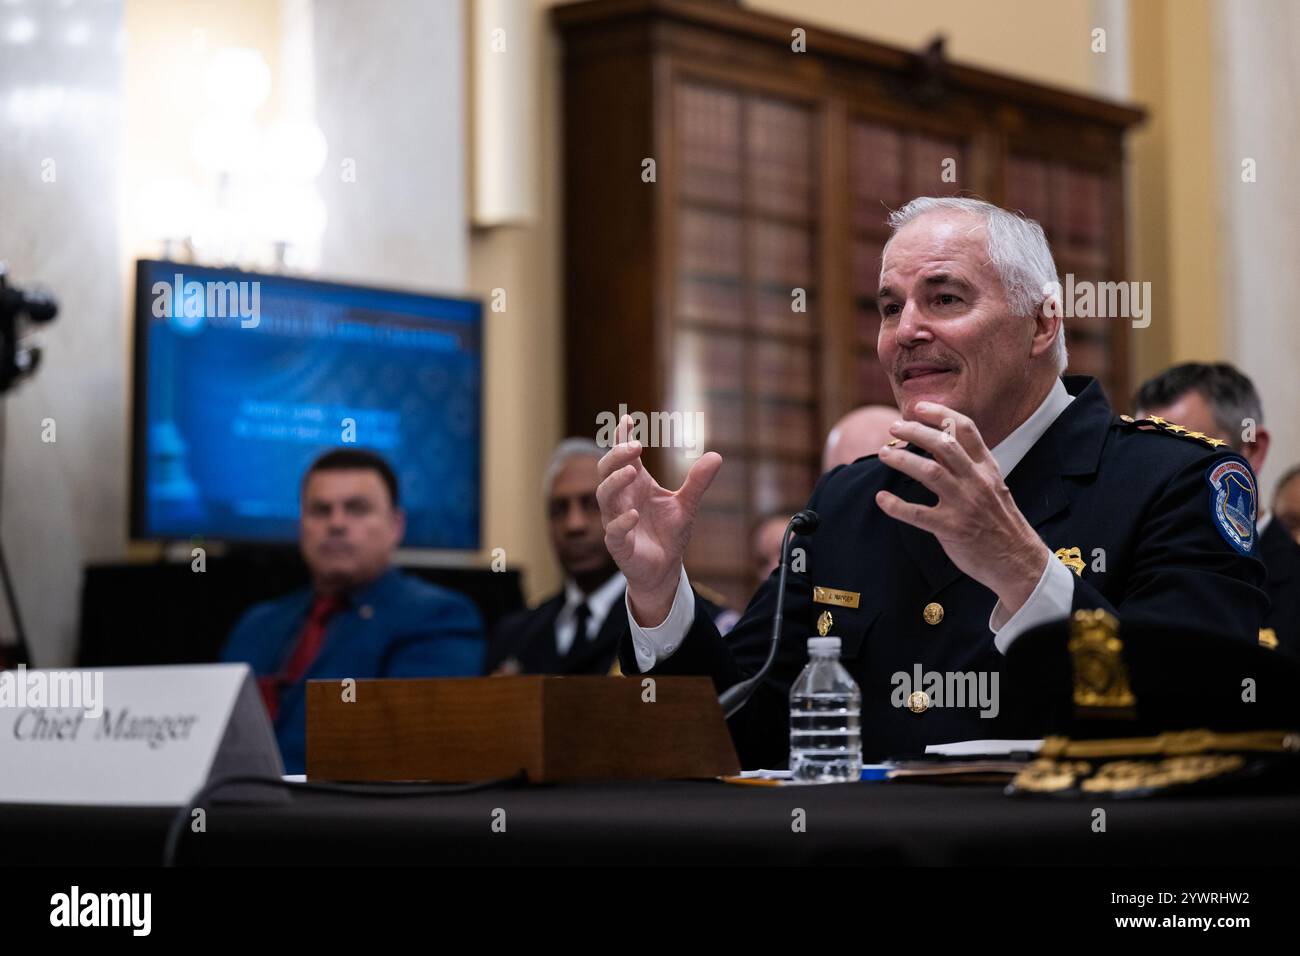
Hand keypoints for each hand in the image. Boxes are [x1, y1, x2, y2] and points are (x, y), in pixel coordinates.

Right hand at [596, 415, 721, 626]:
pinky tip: (635, 515)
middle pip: (606, 471)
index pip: (623, 457)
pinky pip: (614, 531)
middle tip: (634, 446)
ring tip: (632, 470)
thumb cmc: (669, 533)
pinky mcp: (618, 544)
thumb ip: (697, 482)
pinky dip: (622, 521)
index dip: (622, 437)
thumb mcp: (686, 504)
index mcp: (635, 485)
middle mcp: (621, 499)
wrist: (664, 569)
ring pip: (604, 496)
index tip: (627, 418)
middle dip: (616, 456)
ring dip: (615, 482)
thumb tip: (717, 456)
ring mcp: (615, 520)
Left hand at [875, 402, 1049, 614]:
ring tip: (884, 453)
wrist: (1018, 560)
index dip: (940, 413)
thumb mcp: (992, 485)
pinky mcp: (952, 529)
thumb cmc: (999, 521)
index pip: (965, 429)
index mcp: (987, 468)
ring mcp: (965, 504)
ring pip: (930, 472)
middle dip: (916, 431)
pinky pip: (918, 514)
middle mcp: (976, 481)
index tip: (917, 407)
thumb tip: (938, 441)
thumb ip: (968, 465)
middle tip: (894, 427)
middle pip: (944, 444)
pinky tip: (882, 499)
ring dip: (903, 459)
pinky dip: (897, 506)